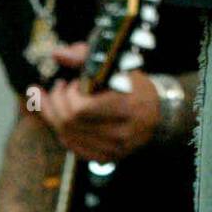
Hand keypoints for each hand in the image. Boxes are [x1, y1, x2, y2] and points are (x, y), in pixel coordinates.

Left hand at [32, 42, 160, 160]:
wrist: (156, 113)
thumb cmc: (134, 85)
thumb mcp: (116, 64)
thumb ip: (85, 56)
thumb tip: (57, 54)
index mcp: (125, 106)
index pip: (81, 108)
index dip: (69, 94)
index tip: (73, 82)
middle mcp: (119, 132)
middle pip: (70, 122)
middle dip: (56, 103)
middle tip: (60, 88)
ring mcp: (112, 148)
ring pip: (67, 136)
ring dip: (56, 115)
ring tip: (61, 99)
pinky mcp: (105, 157)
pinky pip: (72, 147)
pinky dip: (62, 130)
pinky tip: (63, 116)